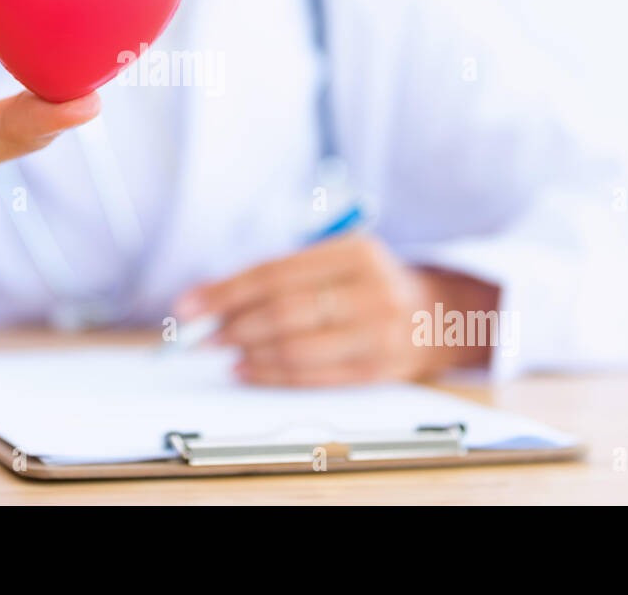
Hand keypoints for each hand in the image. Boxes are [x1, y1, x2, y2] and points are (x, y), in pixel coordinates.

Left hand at [173, 235, 498, 385]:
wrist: (439, 314)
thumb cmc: (368, 283)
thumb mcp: (337, 259)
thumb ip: (282, 274)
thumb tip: (210, 299)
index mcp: (356, 251)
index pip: (276, 273)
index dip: (225, 290)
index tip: (188, 305)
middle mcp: (371, 290)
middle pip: (284, 310)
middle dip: (231, 324)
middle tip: (197, 335)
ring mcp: (379, 333)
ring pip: (297, 347)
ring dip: (248, 352)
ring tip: (220, 350)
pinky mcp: (380, 370)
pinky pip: (314, 376)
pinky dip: (273, 375)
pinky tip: (246, 369)